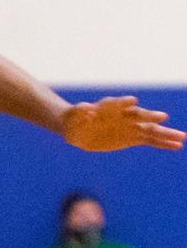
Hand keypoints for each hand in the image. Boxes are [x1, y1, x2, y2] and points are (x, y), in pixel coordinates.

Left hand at [62, 97, 184, 152]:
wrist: (79, 127)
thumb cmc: (74, 118)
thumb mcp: (72, 115)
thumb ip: (79, 111)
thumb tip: (85, 108)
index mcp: (107, 107)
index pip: (117, 103)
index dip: (124, 102)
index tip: (133, 101)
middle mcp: (123, 115)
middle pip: (138, 115)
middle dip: (149, 116)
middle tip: (162, 117)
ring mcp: (130, 126)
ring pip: (150, 130)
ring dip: (165, 134)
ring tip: (181, 138)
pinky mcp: (132, 137)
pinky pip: (150, 140)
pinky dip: (163, 143)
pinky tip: (176, 145)